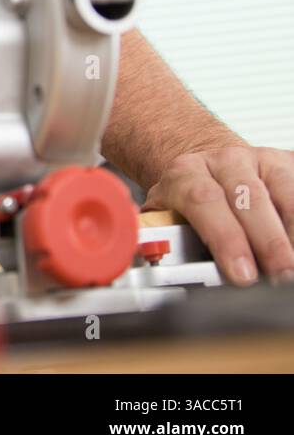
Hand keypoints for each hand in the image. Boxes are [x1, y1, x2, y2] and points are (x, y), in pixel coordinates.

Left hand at [142, 145, 293, 285]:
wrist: (212, 166)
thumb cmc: (189, 197)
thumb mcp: (166, 213)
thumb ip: (161, 235)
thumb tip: (155, 258)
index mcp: (186, 171)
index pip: (203, 201)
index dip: (224, 239)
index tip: (241, 274)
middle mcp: (226, 160)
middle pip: (249, 199)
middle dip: (268, 243)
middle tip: (280, 275)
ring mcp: (261, 159)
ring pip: (285, 192)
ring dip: (291, 231)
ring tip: (292, 263)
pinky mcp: (288, 163)